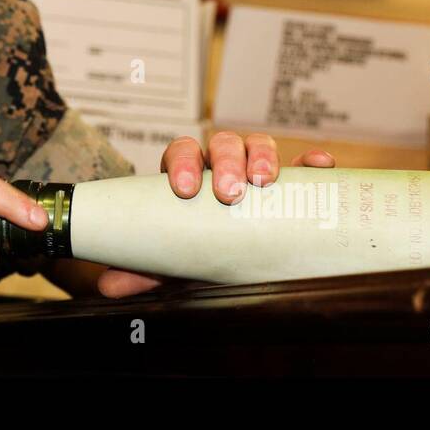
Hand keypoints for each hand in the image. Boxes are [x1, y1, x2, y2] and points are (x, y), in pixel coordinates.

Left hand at [95, 132, 336, 298]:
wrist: (234, 252)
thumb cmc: (200, 244)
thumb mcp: (175, 256)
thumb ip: (146, 267)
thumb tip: (108, 286)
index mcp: (189, 171)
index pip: (182, 152)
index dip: (183, 163)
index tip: (184, 188)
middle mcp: (222, 162)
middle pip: (222, 143)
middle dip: (225, 161)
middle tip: (228, 190)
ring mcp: (258, 166)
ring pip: (258, 144)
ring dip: (263, 156)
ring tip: (266, 180)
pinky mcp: (295, 178)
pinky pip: (305, 162)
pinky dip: (312, 161)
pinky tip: (321, 166)